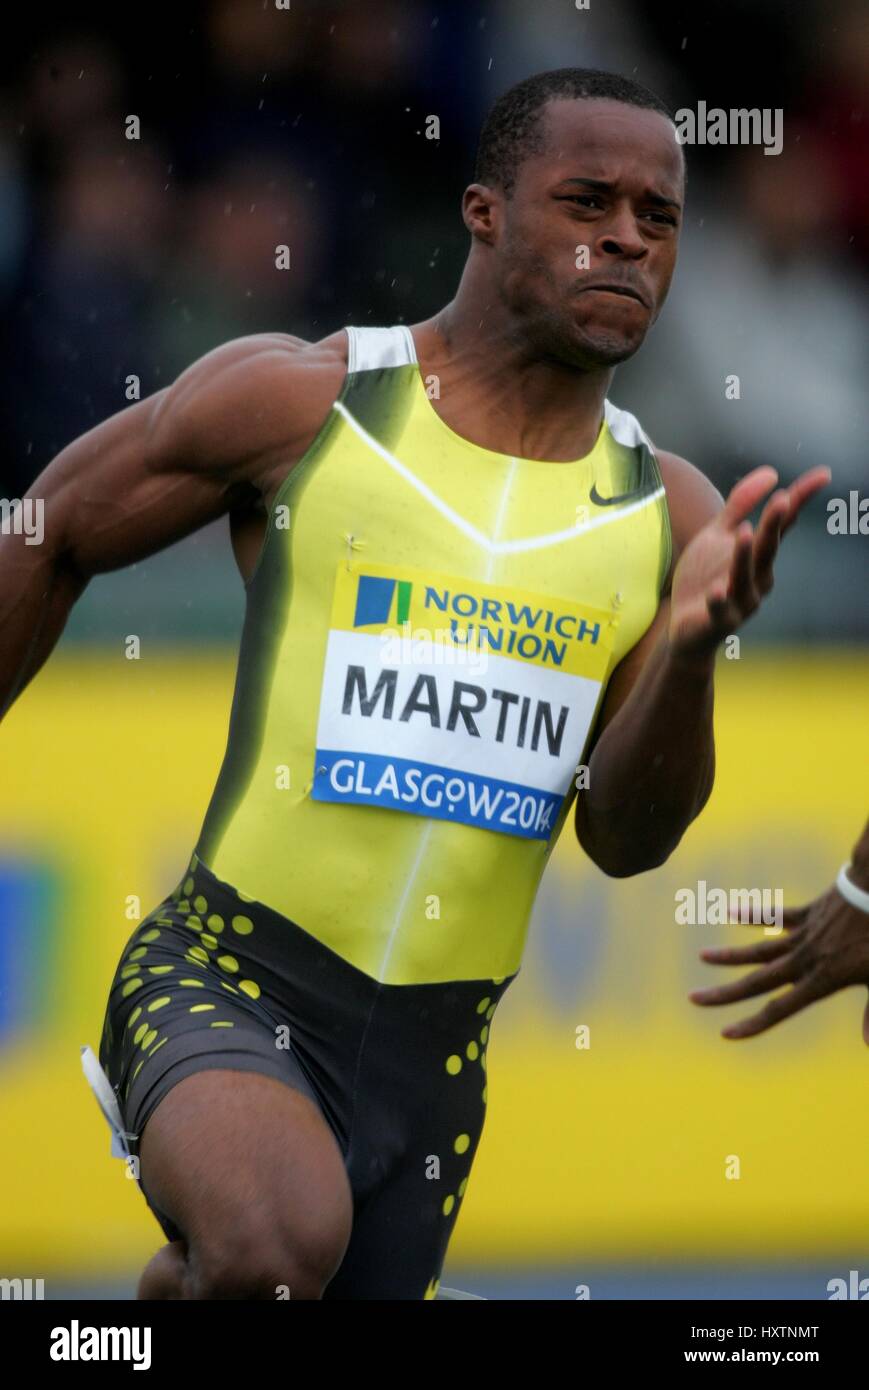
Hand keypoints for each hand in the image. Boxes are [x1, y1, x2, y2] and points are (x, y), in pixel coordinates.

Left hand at [668, 465, 829, 659]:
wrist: (685, 628)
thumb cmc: (705, 578)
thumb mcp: (718, 536)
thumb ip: (740, 505)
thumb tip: (772, 472)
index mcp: (760, 556)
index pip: (783, 524)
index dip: (800, 499)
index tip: (822, 475)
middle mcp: (758, 578)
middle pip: (768, 548)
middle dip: (774, 525)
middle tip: (783, 499)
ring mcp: (740, 601)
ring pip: (745, 576)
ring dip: (745, 555)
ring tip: (746, 531)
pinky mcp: (718, 620)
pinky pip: (720, 609)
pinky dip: (719, 600)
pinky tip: (716, 590)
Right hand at [689, 886, 868, 1041]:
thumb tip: (868, 1044)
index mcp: (822, 980)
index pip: (780, 1009)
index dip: (753, 1024)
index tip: (725, 1033)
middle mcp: (805, 960)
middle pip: (757, 981)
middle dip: (724, 993)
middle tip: (694, 997)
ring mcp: (804, 936)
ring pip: (759, 949)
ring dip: (729, 955)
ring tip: (702, 956)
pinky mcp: (808, 914)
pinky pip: (776, 915)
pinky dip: (753, 914)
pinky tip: (730, 911)